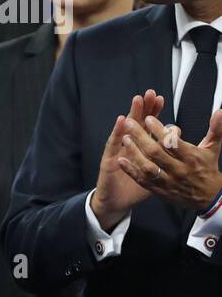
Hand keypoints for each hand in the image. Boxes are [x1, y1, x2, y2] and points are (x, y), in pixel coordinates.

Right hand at [91, 90, 164, 229]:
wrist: (117, 202)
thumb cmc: (137, 189)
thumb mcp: (159, 175)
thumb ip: (170, 162)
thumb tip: (186, 151)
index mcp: (143, 148)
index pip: (151, 127)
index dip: (156, 114)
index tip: (161, 100)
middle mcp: (130, 146)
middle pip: (139, 123)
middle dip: (146, 108)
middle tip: (151, 93)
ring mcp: (119, 151)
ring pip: (126, 129)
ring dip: (132, 114)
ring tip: (138, 100)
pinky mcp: (109, 159)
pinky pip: (113, 144)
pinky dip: (117, 131)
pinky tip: (121, 120)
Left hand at [118, 109, 221, 212]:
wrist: (208, 197)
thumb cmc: (207, 169)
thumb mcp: (212, 148)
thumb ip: (215, 129)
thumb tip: (220, 112)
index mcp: (191, 158)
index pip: (173, 143)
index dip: (159, 130)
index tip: (148, 118)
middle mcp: (179, 170)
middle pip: (156, 153)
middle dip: (141, 136)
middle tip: (130, 123)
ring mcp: (168, 181)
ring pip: (148, 167)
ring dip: (134, 152)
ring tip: (124, 138)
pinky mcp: (159, 190)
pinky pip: (143, 180)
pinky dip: (131, 171)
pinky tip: (121, 160)